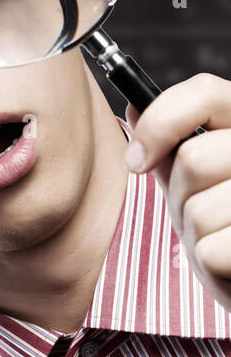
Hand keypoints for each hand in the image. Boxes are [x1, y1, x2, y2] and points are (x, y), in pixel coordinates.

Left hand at [125, 73, 230, 313]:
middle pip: (194, 158)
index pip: (206, 93)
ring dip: (197, 232)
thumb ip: (169, 143)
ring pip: (200, 210)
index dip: (160, 123)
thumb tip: (134, 104)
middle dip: (182, 193)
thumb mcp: (194, 177)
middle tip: (202, 209)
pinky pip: (210, 252)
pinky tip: (229, 261)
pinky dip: (210, 264)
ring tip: (220, 235)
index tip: (136, 160)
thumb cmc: (224, 223)